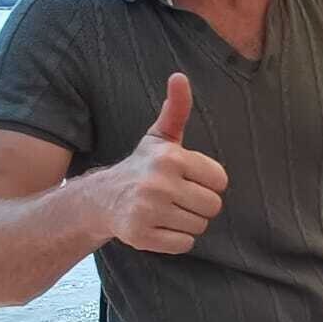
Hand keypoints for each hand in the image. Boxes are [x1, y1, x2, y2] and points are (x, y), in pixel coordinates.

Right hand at [99, 74, 227, 254]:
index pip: (220, 181)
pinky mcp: (141, 236)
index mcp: (170, 157)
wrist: (103, 198)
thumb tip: (179, 77)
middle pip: (212, 206)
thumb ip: (177, 109)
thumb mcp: (160, 137)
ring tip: (166, 210)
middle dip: (199, 205)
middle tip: (177, 198)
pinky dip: (175, 240)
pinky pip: (183, 244)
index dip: (207, 183)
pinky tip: (158, 226)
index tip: (187, 179)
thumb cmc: (143, 167)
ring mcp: (148, 211)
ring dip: (187, 222)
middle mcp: (158, 182)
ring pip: (199, 227)